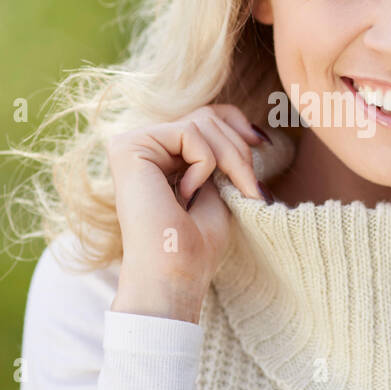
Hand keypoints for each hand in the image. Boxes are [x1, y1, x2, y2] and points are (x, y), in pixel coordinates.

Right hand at [107, 104, 268, 323]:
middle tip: (252, 188)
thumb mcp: (220, 190)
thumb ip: (223, 156)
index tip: (261, 144)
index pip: (204, 115)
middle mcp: (142, 146)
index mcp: (161, 156)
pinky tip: (186, 194)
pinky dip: (204, 164)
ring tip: (225, 194)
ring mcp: (132, 145)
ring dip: (229, 159)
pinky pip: (188, 133)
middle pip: (207, 116)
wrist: (174, 275)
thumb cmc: (196, 246)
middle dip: (240, 150)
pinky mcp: (129, 147)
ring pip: (201, 122)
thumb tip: (252, 131)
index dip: (236, 123)